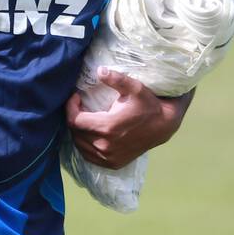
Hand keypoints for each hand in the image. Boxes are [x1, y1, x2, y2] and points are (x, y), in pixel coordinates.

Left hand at [66, 67, 191, 169]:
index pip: (74, 121)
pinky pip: (89, 156)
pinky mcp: (112, 163)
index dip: (70, 107)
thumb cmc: (148, 105)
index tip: (76, 97)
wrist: (163, 126)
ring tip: (85, 118)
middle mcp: (105, 146)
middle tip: (79, 106)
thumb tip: (100, 70)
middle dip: (74, 117)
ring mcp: (108, 157)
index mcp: (107, 127)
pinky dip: (85, 145)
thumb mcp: (135, 88)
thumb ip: (117, 79)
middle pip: (75, 133)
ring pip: (80, 145)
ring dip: (78, 131)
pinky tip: (90, 134)